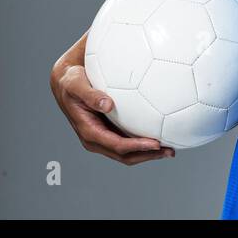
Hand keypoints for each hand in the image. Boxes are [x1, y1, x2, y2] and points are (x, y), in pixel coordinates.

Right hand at [51, 44, 174, 164]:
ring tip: (171, 149)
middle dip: (148, 156)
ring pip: (129, 153)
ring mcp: (104, 137)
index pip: (116, 145)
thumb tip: (108, 105)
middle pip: (125, 156)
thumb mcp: (76, 85)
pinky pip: (129, 141)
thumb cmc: (71, 82)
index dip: (136, 147)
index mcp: (89, 132)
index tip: (155, 143)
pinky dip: (145, 143)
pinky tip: (161, 135)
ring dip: (149, 153)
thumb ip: (91, 95)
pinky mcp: (110, 131)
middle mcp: (96, 139)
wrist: (66, 82)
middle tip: (170, 151)